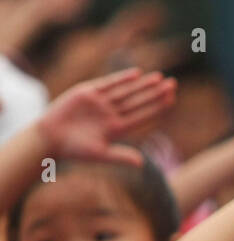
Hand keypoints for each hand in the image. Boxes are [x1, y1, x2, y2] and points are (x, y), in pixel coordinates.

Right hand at [36, 68, 175, 164]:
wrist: (49, 137)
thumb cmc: (74, 149)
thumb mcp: (100, 153)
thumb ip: (120, 156)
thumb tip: (142, 163)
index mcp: (118, 129)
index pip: (143, 116)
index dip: (157, 108)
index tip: (172, 100)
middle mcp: (112, 114)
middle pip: (139, 101)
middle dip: (156, 93)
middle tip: (173, 84)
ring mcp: (101, 102)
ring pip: (127, 91)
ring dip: (142, 84)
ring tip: (159, 78)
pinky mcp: (87, 93)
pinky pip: (108, 83)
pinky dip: (121, 79)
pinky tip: (136, 74)